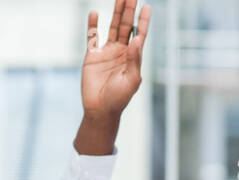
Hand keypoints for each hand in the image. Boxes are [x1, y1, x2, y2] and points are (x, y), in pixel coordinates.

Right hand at [81, 0, 149, 119]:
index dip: (143, 21)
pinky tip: (94, 13)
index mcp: (133, 58)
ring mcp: (106, 51)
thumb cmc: (119, 98)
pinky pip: (92, 36)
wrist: (100, 109)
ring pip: (112, 27)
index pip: (140, 35)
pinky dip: (93, 24)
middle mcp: (121, 52)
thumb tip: (137, 40)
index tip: (147, 6)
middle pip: (126, 26)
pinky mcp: (92, 54)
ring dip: (116, 13)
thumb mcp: (132, 80)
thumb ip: (135, 60)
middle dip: (129, 10)